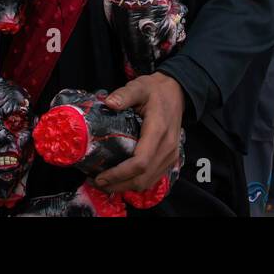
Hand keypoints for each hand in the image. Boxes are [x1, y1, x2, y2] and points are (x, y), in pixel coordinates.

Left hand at [93, 73, 184, 194]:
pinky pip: (153, 178)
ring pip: (148, 181)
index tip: (100, 176)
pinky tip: (121, 180)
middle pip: (143, 178)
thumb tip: (108, 103)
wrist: (176, 92)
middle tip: (97, 183)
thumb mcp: (139, 87)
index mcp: (158, 131)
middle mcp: (167, 147)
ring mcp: (170, 155)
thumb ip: (124, 94)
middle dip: (119, 185)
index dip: (119, 174)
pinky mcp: (170, 158)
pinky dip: (136, 183)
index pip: (140, 162)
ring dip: (126, 187)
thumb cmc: (155, 90)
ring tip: (105, 184)